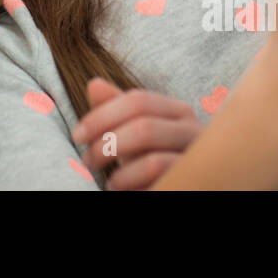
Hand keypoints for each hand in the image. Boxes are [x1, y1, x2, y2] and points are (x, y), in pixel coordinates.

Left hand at [70, 78, 201, 189]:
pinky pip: (160, 186)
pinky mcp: (196, 185)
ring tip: (110, 184)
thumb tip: (94, 84)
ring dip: (121, 175)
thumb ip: (115, 107)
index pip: (137, 101)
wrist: (179, 184)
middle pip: (144, 128)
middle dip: (106, 145)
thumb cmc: (151, 156)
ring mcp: (199, 162)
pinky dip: (135, 189)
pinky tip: (125, 192)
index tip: (77, 136)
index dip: (101, 116)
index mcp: (179, 111)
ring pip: (153, 163)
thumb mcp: (131, 131)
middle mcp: (196, 132)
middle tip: (88, 161)